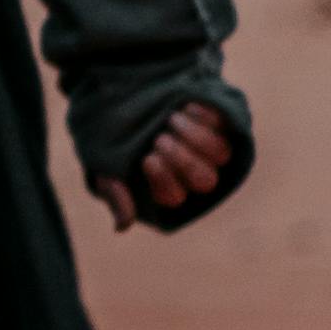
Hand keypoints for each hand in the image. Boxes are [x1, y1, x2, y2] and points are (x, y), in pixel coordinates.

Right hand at [94, 102, 238, 236]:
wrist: (122, 102)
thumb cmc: (112, 143)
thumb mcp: (105, 168)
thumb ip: (115, 195)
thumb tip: (122, 227)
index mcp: (166, 192)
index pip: (175, 197)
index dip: (164, 179)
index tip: (146, 158)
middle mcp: (191, 176)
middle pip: (204, 179)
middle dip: (182, 159)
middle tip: (159, 139)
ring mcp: (208, 151)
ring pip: (220, 153)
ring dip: (196, 136)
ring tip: (171, 118)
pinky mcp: (218, 125)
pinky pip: (225, 126)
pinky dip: (206, 116)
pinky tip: (184, 107)